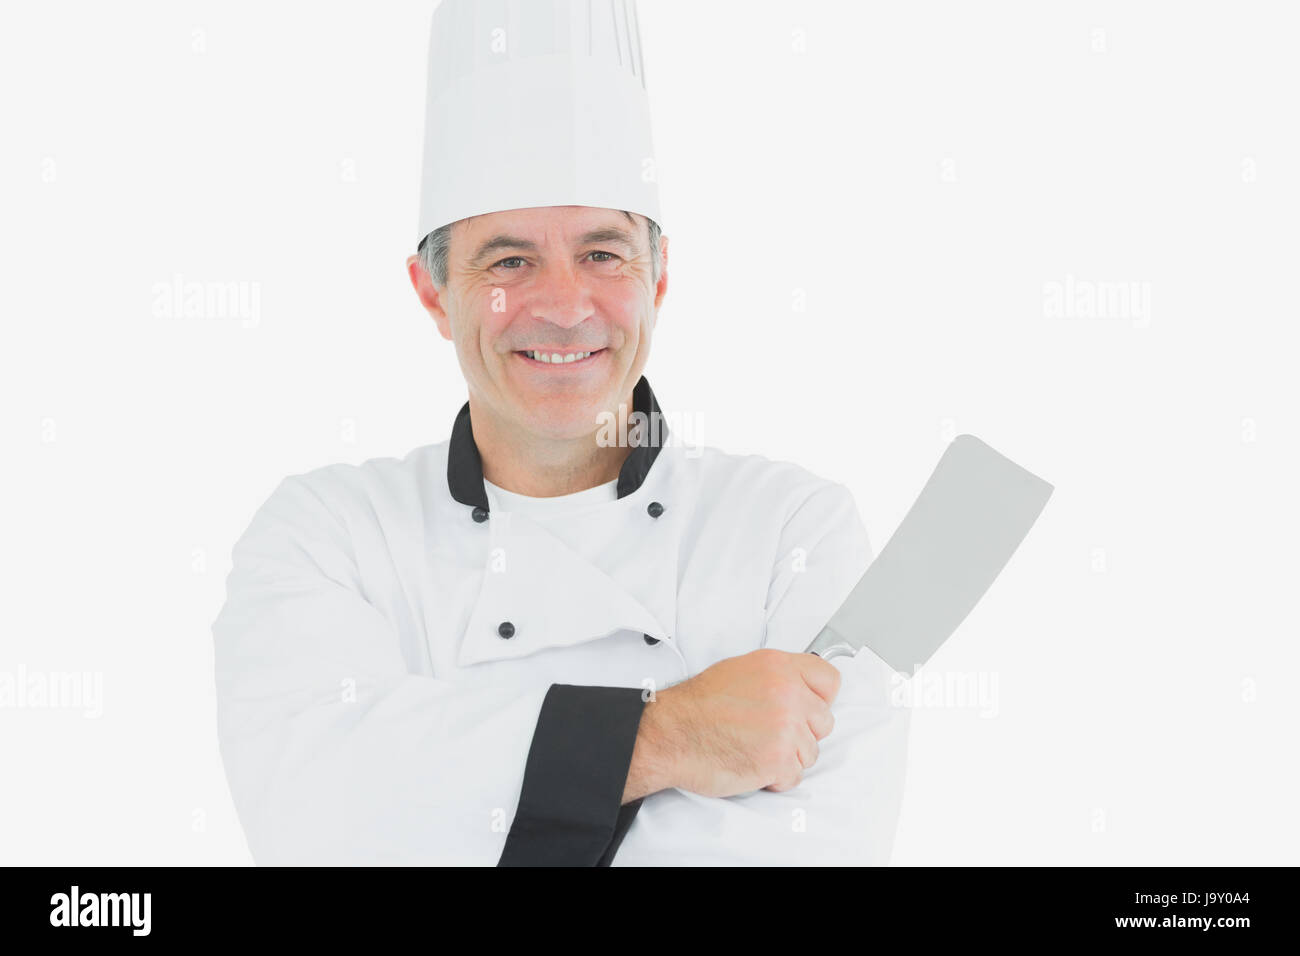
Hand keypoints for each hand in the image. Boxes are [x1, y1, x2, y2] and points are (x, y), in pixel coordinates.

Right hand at [622, 648, 840, 801]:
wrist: (672, 734)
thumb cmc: (699, 706)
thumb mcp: (740, 670)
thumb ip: (777, 677)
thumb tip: (803, 689)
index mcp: (778, 666)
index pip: (829, 680)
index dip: (819, 699)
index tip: (807, 709)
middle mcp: (787, 692)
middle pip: (824, 721)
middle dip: (801, 733)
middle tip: (770, 733)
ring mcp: (785, 726)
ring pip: (810, 752)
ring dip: (787, 757)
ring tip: (755, 748)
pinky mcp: (778, 758)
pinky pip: (795, 776)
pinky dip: (776, 778)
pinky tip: (752, 763)